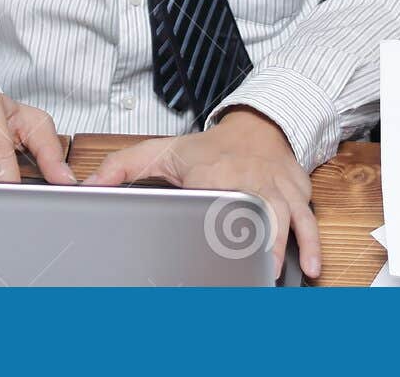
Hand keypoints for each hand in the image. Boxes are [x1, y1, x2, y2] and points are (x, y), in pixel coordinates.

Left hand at [81, 108, 319, 277]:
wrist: (257, 124)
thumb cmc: (208, 147)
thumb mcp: (160, 150)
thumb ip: (121, 167)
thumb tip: (89, 185)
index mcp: (212, 172)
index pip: (212, 198)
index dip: (212, 220)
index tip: (211, 242)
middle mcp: (247, 178)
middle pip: (252, 212)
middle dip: (251, 244)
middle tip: (244, 276)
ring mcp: (275, 186)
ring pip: (283, 217)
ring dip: (280, 247)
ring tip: (273, 276)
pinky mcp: (296, 191)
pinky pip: (307, 218)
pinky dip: (311, 242)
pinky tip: (310, 265)